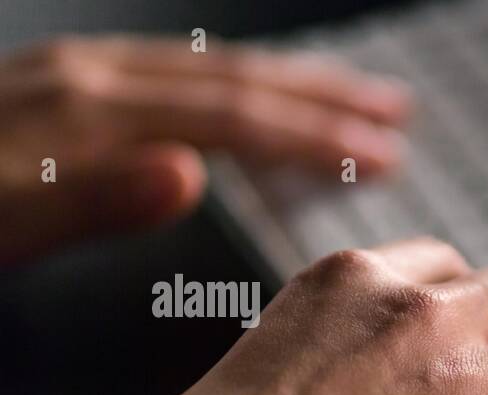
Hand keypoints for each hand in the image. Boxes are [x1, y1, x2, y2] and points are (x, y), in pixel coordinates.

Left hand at [0, 35, 409, 264]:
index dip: (316, 136)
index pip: (231, 119)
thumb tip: (191, 174)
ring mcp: (73, 78)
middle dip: (325, 99)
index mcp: (85, 114)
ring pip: (208, 73)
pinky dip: (230, 91)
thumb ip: (89, 199)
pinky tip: (242, 107)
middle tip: (398, 115)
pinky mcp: (59, 92)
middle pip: (234, 80)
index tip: (384, 154)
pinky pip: (173, 79)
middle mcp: (86, 80)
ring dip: (287, 88)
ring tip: (348, 101)